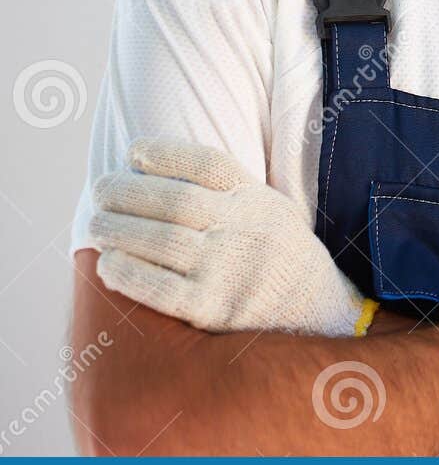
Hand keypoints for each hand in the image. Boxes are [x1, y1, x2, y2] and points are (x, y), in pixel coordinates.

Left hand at [89, 139, 375, 336]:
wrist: (317, 313)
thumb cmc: (279, 256)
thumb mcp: (273, 210)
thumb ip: (231, 191)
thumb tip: (159, 170)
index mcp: (258, 201)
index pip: (208, 164)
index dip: (166, 153)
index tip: (134, 151)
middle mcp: (244, 231)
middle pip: (174, 201)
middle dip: (126, 191)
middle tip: (100, 189)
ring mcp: (228, 271)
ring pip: (160, 240)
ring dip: (117, 229)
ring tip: (96, 224)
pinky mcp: (212, 310)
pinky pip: (158, 288)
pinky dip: (126, 273)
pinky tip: (107, 264)